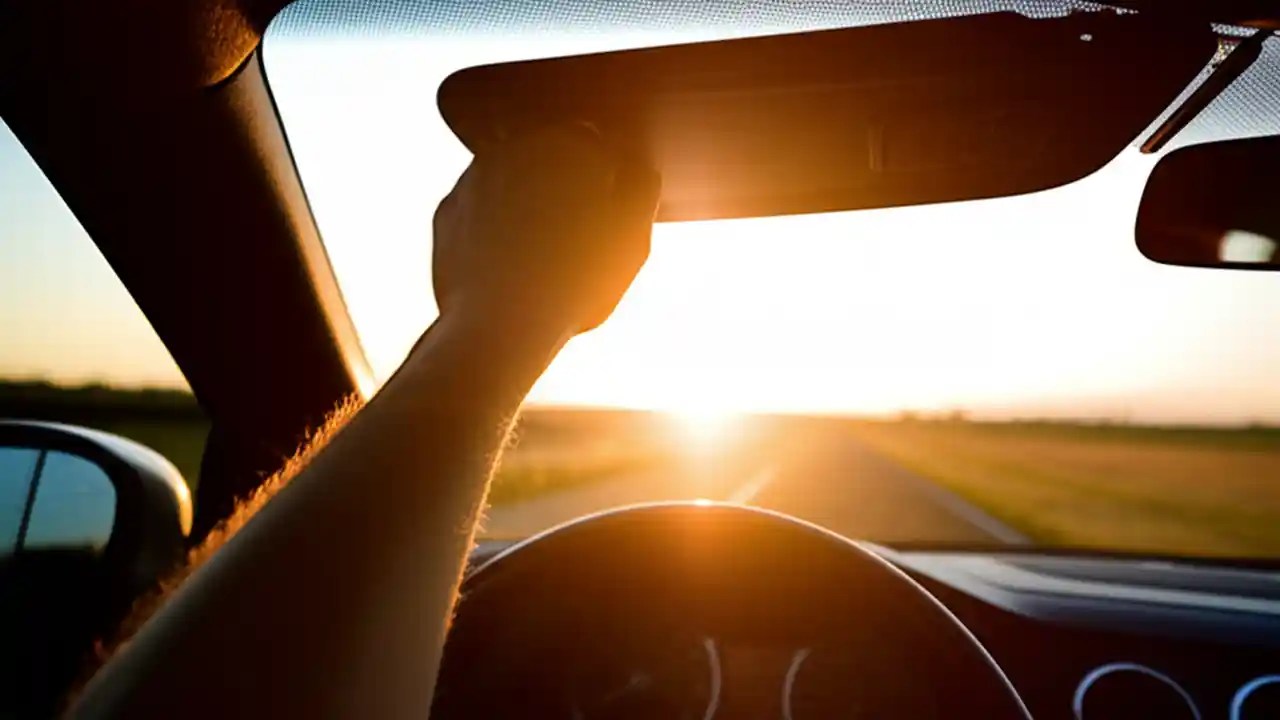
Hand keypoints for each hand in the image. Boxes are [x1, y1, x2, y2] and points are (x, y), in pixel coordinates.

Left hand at [432, 123, 660, 335]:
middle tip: (574, 238)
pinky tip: (508, 265)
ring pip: (508, 183)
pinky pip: (477, 214)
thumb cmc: (575, 281)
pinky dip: (491, 232)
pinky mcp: (446, 213)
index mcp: (564, 142)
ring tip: (540, 257)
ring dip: (524, 205)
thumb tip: (637, 168)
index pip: (591, 140)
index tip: (604, 211)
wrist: (500, 324)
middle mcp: (511, 147)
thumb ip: (639, 190)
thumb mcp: (630, 238)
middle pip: (544, 157)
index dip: (601, 176)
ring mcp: (472, 179)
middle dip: (559, 186)